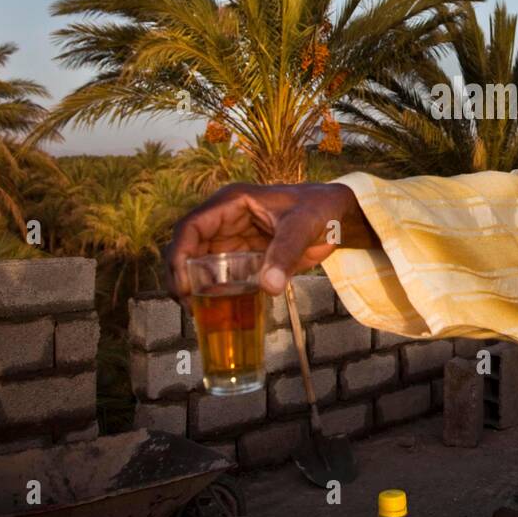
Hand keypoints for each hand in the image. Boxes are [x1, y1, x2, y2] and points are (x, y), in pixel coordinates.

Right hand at [163, 182, 376, 303]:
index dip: (179, 254)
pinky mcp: (246, 256)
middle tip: (188, 306)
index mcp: (232, 202)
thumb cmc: (319, 208)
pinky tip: (220, 311)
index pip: (191, 227)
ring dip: (197, 287)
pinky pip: (223, 276)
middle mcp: (226, 220)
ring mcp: (234, 238)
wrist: (337, 215)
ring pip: (201, 264)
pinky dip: (218, 293)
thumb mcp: (303, 226)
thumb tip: (268, 286)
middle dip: (182, 277)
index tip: (182, 284)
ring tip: (199, 313)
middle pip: (189, 248)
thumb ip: (286, 253)